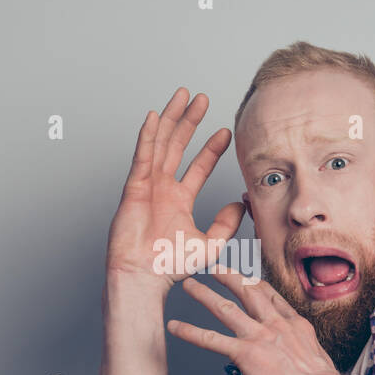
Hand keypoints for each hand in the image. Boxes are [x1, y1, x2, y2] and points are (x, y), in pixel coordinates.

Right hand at [105, 87, 245, 291]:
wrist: (145, 278)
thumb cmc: (169, 267)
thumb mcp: (210, 244)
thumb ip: (227, 224)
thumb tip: (241, 204)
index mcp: (179, 199)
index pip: (198, 166)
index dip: (212, 148)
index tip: (226, 132)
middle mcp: (163, 188)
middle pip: (177, 146)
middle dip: (190, 121)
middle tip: (202, 99)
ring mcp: (147, 185)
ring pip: (160, 143)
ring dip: (171, 119)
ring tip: (183, 96)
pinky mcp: (134, 187)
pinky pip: (142, 157)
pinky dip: (147, 136)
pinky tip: (154, 117)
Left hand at [166, 269, 345, 374]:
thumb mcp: (317, 361)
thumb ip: (302, 354)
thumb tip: (298, 361)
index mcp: (294, 325)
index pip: (272, 297)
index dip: (257, 284)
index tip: (248, 277)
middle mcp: (275, 324)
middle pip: (248, 291)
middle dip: (229, 276)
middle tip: (214, 267)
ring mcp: (258, 336)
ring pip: (225, 309)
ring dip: (204, 295)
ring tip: (188, 285)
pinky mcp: (244, 353)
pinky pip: (211, 340)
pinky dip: (190, 331)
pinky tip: (175, 327)